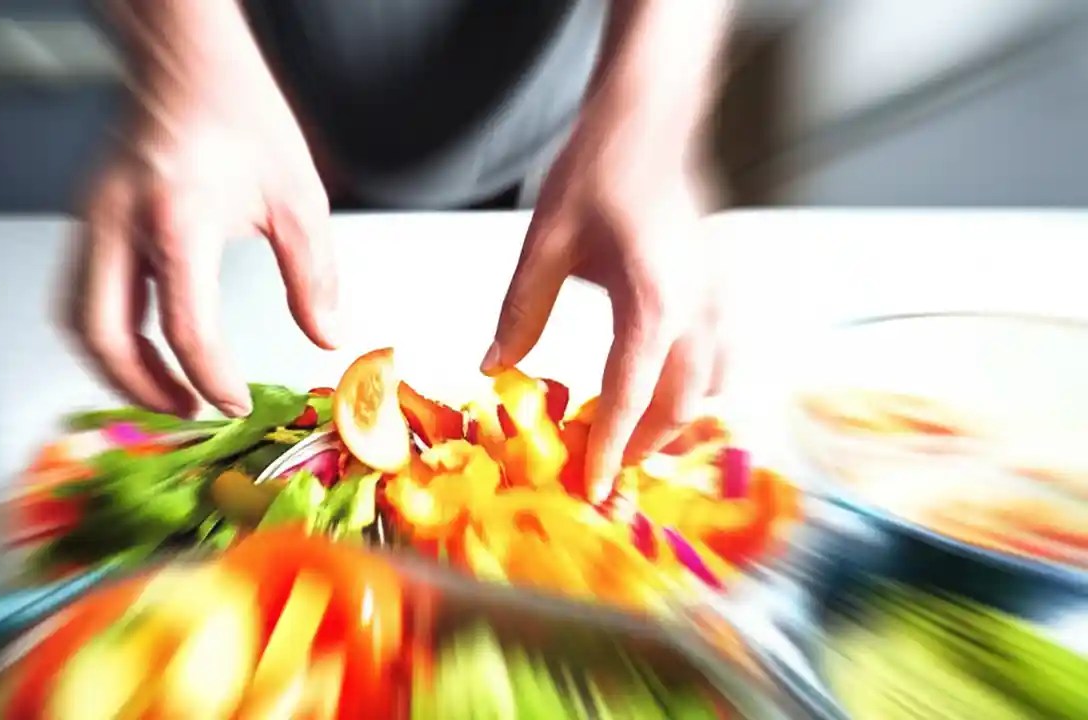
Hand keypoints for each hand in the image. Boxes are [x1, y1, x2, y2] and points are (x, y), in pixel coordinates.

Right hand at [66, 4, 338, 417]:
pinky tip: (144, 344)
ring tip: (164, 387)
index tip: (234, 400)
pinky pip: (78, 293)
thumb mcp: (296, 196)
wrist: (186, 62)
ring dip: (115, 366)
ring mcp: (93, 220)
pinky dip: (105, 333)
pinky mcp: (86, 220)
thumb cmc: (238, 113)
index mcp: (178, 217)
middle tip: (187, 408)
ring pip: (78, 319)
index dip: (211, 378)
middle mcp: (121, 222)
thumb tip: (327, 335)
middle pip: (106, 335)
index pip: (185, 327)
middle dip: (144, 387)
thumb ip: (314, 274)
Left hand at [482, 98, 724, 502]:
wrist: (647, 123)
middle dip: (646, 445)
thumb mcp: (544, 245)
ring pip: (712, 383)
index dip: (610, 450)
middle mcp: (696, 309)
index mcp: (653, 304)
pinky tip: (666, 382)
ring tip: (636, 434)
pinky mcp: (718, 285)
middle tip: (608, 468)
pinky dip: (698, 382)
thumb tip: (494, 368)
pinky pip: (722, 353)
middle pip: (682, 404)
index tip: (593, 488)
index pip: (631, 398)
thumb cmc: (599, 172)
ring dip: (677, 417)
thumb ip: (520, 312)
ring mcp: (716, 297)